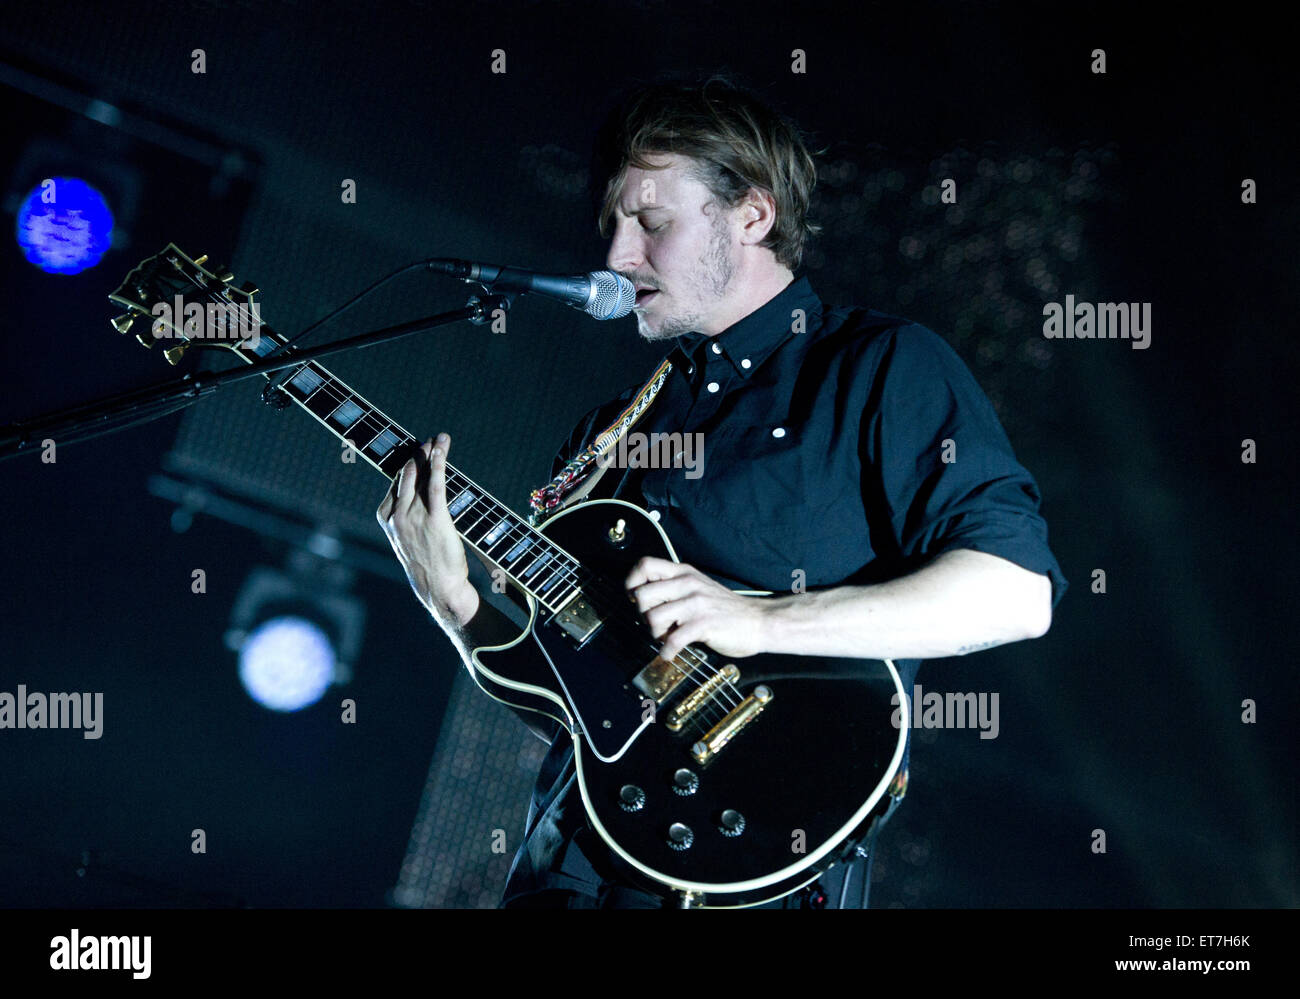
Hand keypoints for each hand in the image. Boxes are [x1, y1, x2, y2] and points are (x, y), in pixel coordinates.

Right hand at [376, 433, 478, 627]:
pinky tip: (441, 449)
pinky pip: (436, 484)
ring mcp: (414, 516)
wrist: (438, 589)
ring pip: (421, 476)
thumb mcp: (408, 540)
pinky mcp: (435, 518)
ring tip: (438, 439)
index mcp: (388, 519)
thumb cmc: (427, 566)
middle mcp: (398, 515)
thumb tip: (418, 499)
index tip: (415, 454)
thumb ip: (407, 518)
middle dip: (417, 455)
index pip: (396, 484)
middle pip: (407, 476)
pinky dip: (439, 463)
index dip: (407, 467)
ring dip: (429, 453)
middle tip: (427, 442)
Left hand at [624, 556, 769, 661]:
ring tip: (667, 637)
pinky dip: (667, 652)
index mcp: (684, 573)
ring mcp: (695, 604)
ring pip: (652, 618)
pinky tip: (672, 653)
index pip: (645, 565)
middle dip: (642, 614)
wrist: (759, 621)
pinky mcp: (703, 624)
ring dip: (655, 634)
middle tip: (656, 623)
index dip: (632, 582)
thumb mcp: (699, 587)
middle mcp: (687, 584)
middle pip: (642, 595)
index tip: (635, 598)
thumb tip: (645, 597)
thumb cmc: (727, 608)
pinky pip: (672, 640)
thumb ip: (675, 587)